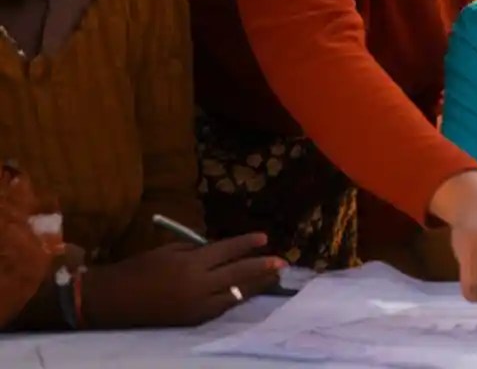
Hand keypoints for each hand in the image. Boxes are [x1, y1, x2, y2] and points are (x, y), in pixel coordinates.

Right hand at [81, 233, 284, 327]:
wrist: (111, 301)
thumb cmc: (138, 269)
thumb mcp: (169, 251)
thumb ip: (197, 250)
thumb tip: (222, 250)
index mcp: (190, 263)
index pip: (227, 250)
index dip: (247, 244)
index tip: (264, 238)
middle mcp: (198, 286)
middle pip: (238, 274)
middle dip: (262, 268)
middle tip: (282, 262)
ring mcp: (196, 306)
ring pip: (235, 295)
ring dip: (255, 286)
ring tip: (273, 278)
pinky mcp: (192, 321)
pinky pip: (221, 308)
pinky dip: (235, 298)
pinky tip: (247, 292)